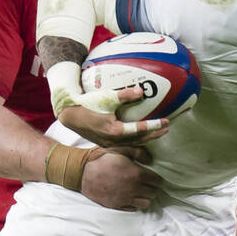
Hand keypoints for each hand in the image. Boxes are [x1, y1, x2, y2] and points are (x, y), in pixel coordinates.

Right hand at [59, 87, 177, 146]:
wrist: (70, 114)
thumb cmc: (87, 105)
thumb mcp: (107, 98)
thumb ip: (125, 95)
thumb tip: (141, 91)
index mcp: (115, 130)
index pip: (140, 129)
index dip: (154, 125)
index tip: (166, 121)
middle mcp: (113, 140)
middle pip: (139, 139)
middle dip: (154, 134)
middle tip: (166, 128)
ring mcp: (109, 144)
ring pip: (132, 144)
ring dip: (146, 139)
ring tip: (157, 133)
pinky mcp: (105, 143)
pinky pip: (124, 145)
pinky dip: (135, 141)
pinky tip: (140, 138)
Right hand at [80, 147, 162, 210]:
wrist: (82, 173)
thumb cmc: (101, 159)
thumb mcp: (120, 149)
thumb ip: (138, 152)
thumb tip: (150, 160)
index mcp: (136, 174)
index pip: (157, 181)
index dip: (157, 179)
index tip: (153, 177)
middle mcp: (133, 189)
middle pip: (153, 193)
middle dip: (152, 188)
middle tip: (147, 183)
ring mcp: (125, 199)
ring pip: (146, 203)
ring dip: (145, 197)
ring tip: (140, 191)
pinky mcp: (117, 205)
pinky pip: (133, 209)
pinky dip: (135, 204)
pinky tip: (131, 197)